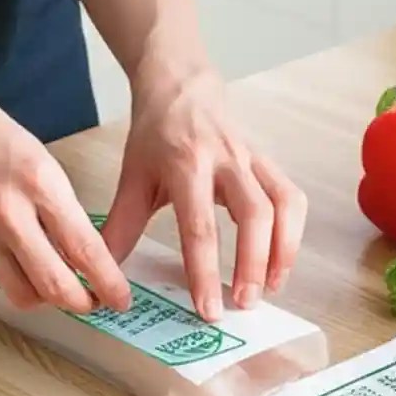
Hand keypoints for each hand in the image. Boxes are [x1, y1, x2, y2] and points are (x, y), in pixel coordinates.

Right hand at [0, 83, 131, 313]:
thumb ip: (56, 203)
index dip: (108, 283)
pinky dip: (1, 268)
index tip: (121, 299)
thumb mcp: (33, 154)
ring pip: (21, 293)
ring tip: (47, 282)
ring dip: (42, 297)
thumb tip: (79, 251)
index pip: (85, 249)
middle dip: (80, 304)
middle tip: (89, 303)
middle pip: (55, 286)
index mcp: (38, 182)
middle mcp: (8, 214)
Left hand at [100, 67, 307, 321]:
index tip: (207, 310)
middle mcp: (226, 160)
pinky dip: (293, 232)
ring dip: (283, 250)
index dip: (205, 271)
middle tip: (244, 304)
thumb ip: (119, 229)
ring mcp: (253, 159)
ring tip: (270, 288)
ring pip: (283, 204)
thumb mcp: (131, 178)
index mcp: (186, 165)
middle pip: (253, 214)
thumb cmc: (156, 136)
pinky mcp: (269, 161)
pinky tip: (280, 261)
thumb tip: (102, 278)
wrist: (181, 85)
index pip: (199, 226)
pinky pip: (293, 197)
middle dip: (253, 263)